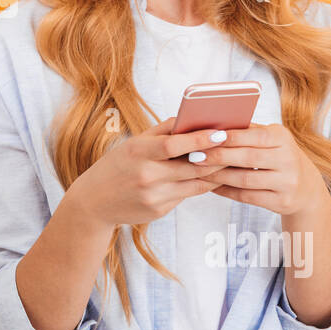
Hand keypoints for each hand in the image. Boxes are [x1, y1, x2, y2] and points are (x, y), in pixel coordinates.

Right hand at [65, 117, 231, 227]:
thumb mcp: (133, 144)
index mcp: (138, 153)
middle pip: (192, 166)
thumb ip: (161, 131)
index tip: (221, 133)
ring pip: (194, 183)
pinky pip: (185, 195)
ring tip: (229, 162)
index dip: (200, 140)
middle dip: (217, 157)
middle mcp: (146, 176)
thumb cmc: (116, 167)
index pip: (175, 145)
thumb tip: (190, 118)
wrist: (93, 203)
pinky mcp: (158, 211)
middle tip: (237, 148)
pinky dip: (196, 185)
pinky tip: (206, 177)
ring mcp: (153, 196)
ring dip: (213, 173)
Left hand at [190, 122, 330, 216]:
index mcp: (283, 137)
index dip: (227, 137)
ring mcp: (287, 182)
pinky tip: (212, 186)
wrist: (306, 188)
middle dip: (218, 156)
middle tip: (194, 155)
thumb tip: (212, 125)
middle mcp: (288, 159)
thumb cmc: (279, 156)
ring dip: (218, 175)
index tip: (203, 137)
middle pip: (247, 157)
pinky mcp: (282, 202)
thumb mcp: (272, 140)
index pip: (252, 135)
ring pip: (245, 179)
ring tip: (199, 171)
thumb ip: (246, 132)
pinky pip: (247, 197)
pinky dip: (226, 191)